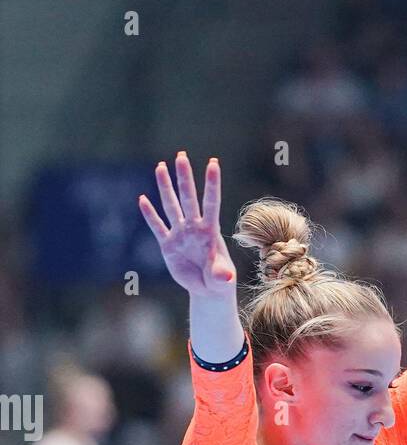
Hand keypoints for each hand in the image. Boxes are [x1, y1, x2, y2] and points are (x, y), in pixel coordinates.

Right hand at [138, 152, 236, 296]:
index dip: (212, 184)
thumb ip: (221, 274)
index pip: (211, 203)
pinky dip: (149, 214)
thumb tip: (226, 277)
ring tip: (161, 166)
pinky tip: (143, 199)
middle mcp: (194, 228)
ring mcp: (180, 234)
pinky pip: (157, 227)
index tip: (213, 163)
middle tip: (181, 155)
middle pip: (188, 198)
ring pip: (171, 206)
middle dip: (184, 177)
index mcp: (210, 231)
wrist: (207, 290)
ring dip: (165, 187)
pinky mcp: (168, 246)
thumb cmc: (219, 281)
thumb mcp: (222, 279)